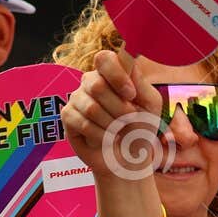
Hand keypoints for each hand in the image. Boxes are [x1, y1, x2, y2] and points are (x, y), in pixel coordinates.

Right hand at [59, 49, 160, 176]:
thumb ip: (139, 82)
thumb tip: (125, 58)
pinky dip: (101, 135)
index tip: (131, 94)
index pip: (105, 58)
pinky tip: (107, 138)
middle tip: (129, 120)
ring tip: (118, 131)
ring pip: (91, 107)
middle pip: (97, 85)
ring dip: (112, 125)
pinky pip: (82, 123)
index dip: (117, 75)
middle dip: (119, 109)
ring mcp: (78, 97)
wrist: (130, 157)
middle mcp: (92, 81)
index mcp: (113, 73)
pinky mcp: (68, 115)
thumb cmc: (141, 127)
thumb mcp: (149, 104)